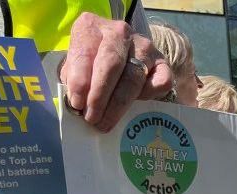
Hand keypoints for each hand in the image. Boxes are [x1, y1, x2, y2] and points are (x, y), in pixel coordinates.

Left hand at [59, 12, 172, 131]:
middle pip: (111, 64)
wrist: (121, 57)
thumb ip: (73, 81)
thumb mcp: (75, 67)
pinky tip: (135, 105)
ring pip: (134, 78)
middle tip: (92, 118)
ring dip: (118, 104)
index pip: (85, 52)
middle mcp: (120, 32)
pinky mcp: (163, 62)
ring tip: (105, 123)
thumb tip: (77, 105)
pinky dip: (148, 96)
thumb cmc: (91, 66)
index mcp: (91, 27)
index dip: (80, 81)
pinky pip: (160, 82)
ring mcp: (144, 46)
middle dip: (100, 96)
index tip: (76, 104)